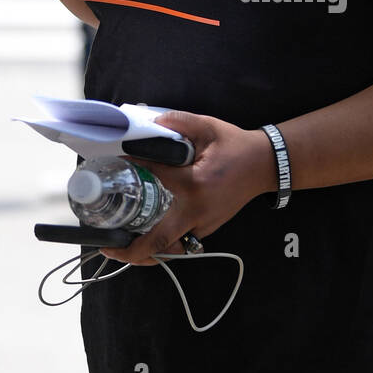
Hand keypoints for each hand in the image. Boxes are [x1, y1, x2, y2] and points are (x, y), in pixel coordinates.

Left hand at [99, 111, 276, 265]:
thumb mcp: (208, 127)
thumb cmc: (237, 147)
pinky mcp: (208, 227)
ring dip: (147, 251)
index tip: (120, 157)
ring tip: (123, 244)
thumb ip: (179, 121)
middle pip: (160, 242)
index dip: (133, 164)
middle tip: (107, 247)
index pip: (154, 175)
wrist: (264, 165)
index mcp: (194, 184)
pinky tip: (147, 232)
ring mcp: (204, 224)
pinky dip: (163, 242)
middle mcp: (197, 211)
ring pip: (171, 248)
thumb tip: (151, 122)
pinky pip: (181, 240)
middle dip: (131, 251)